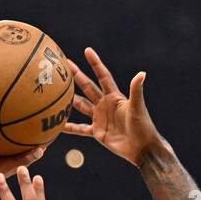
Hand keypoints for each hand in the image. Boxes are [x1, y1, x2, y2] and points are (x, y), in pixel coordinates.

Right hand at [64, 47, 162, 166]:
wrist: (142, 148)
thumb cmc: (143, 126)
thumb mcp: (137, 107)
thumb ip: (136, 91)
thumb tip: (142, 74)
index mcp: (114, 97)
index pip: (102, 76)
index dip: (95, 63)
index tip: (87, 51)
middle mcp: (105, 105)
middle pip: (88, 87)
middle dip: (77, 75)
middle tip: (65, 64)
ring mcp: (100, 118)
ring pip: (82, 106)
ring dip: (71, 99)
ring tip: (57, 91)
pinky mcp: (97, 132)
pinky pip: (80, 129)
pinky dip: (69, 127)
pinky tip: (58, 126)